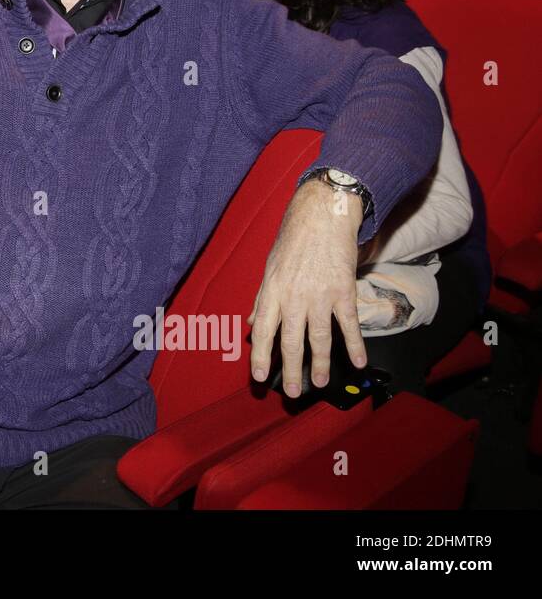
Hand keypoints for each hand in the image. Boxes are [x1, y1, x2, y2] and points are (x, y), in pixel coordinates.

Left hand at [247, 180, 367, 397]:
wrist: (321, 216)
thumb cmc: (292, 240)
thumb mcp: (269, 268)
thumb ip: (261, 298)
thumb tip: (249, 322)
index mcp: (271, 291)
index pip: (261, 330)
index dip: (259, 355)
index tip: (258, 376)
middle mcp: (293, 297)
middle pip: (291, 341)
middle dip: (290, 369)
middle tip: (293, 392)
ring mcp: (319, 296)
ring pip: (319, 339)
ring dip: (320, 364)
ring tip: (320, 383)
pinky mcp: (343, 292)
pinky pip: (348, 325)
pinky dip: (354, 345)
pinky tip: (358, 362)